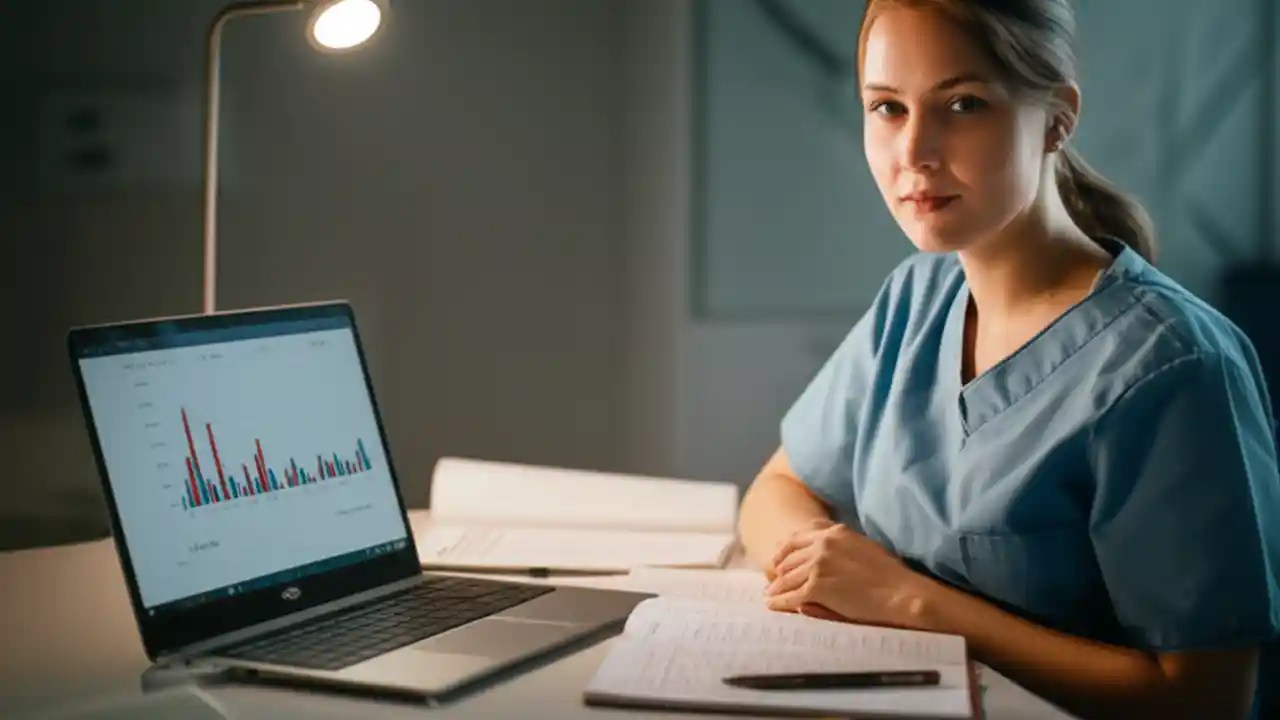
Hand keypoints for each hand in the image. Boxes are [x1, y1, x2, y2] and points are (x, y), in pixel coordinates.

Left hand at [764, 523, 937, 629]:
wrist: (903, 594)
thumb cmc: (891, 575)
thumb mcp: (864, 546)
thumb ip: (840, 544)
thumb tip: (820, 551)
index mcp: (834, 532)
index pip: (798, 538)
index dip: (785, 551)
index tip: (778, 560)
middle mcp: (822, 544)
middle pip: (788, 557)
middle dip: (778, 570)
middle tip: (771, 580)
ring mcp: (818, 565)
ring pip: (786, 577)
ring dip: (776, 587)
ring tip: (770, 595)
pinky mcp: (817, 587)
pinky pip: (790, 596)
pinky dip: (779, 602)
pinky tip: (773, 606)